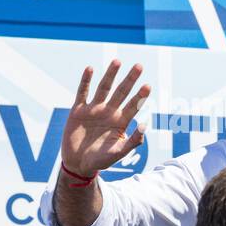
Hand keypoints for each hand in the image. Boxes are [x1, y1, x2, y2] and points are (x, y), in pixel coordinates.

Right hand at [60, 60, 149, 177]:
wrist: (78, 164)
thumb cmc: (100, 161)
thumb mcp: (118, 153)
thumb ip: (132, 142)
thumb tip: (145, 126)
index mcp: (120, 122)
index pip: (133, 106)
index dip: (140, 96)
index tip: (148, 85)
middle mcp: (109, 112)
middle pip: (121, 92)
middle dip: (129, 80)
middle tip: (139, 66)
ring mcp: (93, 110)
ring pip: (103, 88)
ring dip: (110, 75)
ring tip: (117, 61)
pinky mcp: (78, 110)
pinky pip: (82, 93)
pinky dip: (86, 81)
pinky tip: (90, 69)